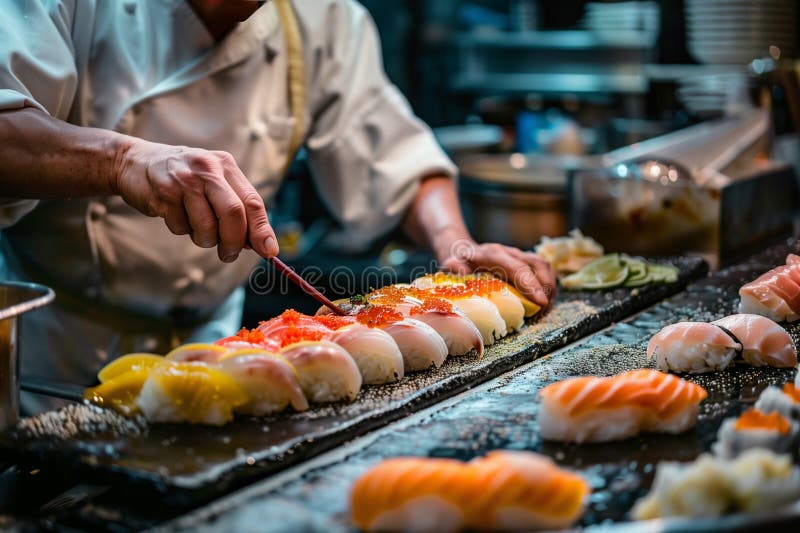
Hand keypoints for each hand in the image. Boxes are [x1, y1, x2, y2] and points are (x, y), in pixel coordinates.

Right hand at [113, 139, 277, 261]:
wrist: (133, 162)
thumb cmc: (183, 179)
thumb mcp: (212, 182)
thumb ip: (235, 207)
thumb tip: (259, 243)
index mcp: (226, 166)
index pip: (252, 201)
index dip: (262, 230)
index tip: (269, 251)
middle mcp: (207, 169)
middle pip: (233, 214)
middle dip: (234, 241)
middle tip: (229, 255)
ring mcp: (184, 180)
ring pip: (207, 226)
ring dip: (204, 239)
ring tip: (195, 227)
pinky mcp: (163, 193)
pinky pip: (181, 227)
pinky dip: (181, 230)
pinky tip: (174, 214)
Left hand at [439, 239, 556, 307]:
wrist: (463, 251)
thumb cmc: (458, 263)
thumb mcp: (450, 265)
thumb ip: (454, 268)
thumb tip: (462, 273)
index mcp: (492, 254)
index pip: (516, 268)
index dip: (530, 285)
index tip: (541, 303)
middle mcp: (509, 252)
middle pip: (536, 264)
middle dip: (546, 287)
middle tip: (546, 309)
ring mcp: (518, 255)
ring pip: (543, 265)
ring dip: (550, 286)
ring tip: (547, 307)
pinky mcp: (524, 261)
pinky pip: (543, 269)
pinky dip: (548, 284)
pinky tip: (546, 300)